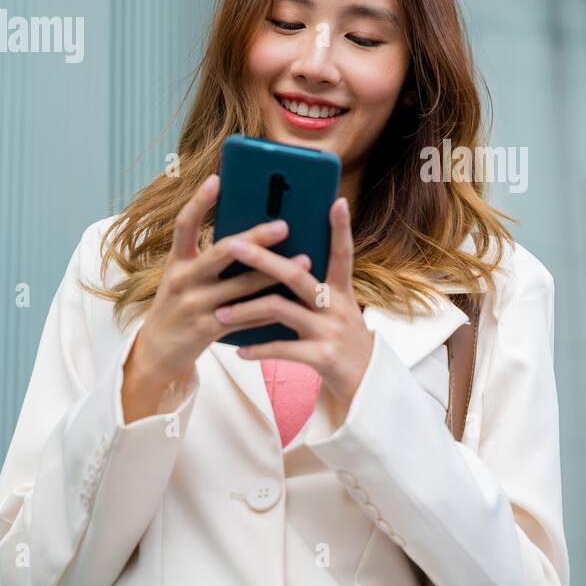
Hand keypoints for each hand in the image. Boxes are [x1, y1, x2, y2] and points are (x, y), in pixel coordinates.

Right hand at [131, 173, 311, 385]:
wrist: (158, 351)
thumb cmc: (182, 304)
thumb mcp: (186, 277)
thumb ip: (211, 259)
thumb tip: (254, 235)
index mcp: (178, 261)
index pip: (184, 225)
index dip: (199, 202)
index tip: (217, 179)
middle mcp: (182, 279)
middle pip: (222, 252)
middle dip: (256, 237)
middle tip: (285, 225)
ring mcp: (194, 305)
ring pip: (242, 285)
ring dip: (276, 272)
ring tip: (306, 260)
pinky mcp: (207, 330)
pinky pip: (246, 316)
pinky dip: (271, 307)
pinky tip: (294, 299)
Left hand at [213, 196, 374, 403]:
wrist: (364, 383)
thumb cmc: (339, 340)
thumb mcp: (334, 311)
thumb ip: (312, 289)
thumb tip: (278, 265)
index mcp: (341, 291)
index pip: (342, 253)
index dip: (341, 227)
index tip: (337, 201)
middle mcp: (338, 306)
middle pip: (297, 274)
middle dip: (263, 258)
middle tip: (233, 245)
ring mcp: (331, 331)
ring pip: (281, 310)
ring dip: (246, 310)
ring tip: (221, 312)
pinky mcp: (323, 357)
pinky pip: (282, 348)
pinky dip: (258, 349)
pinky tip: (239, 350)